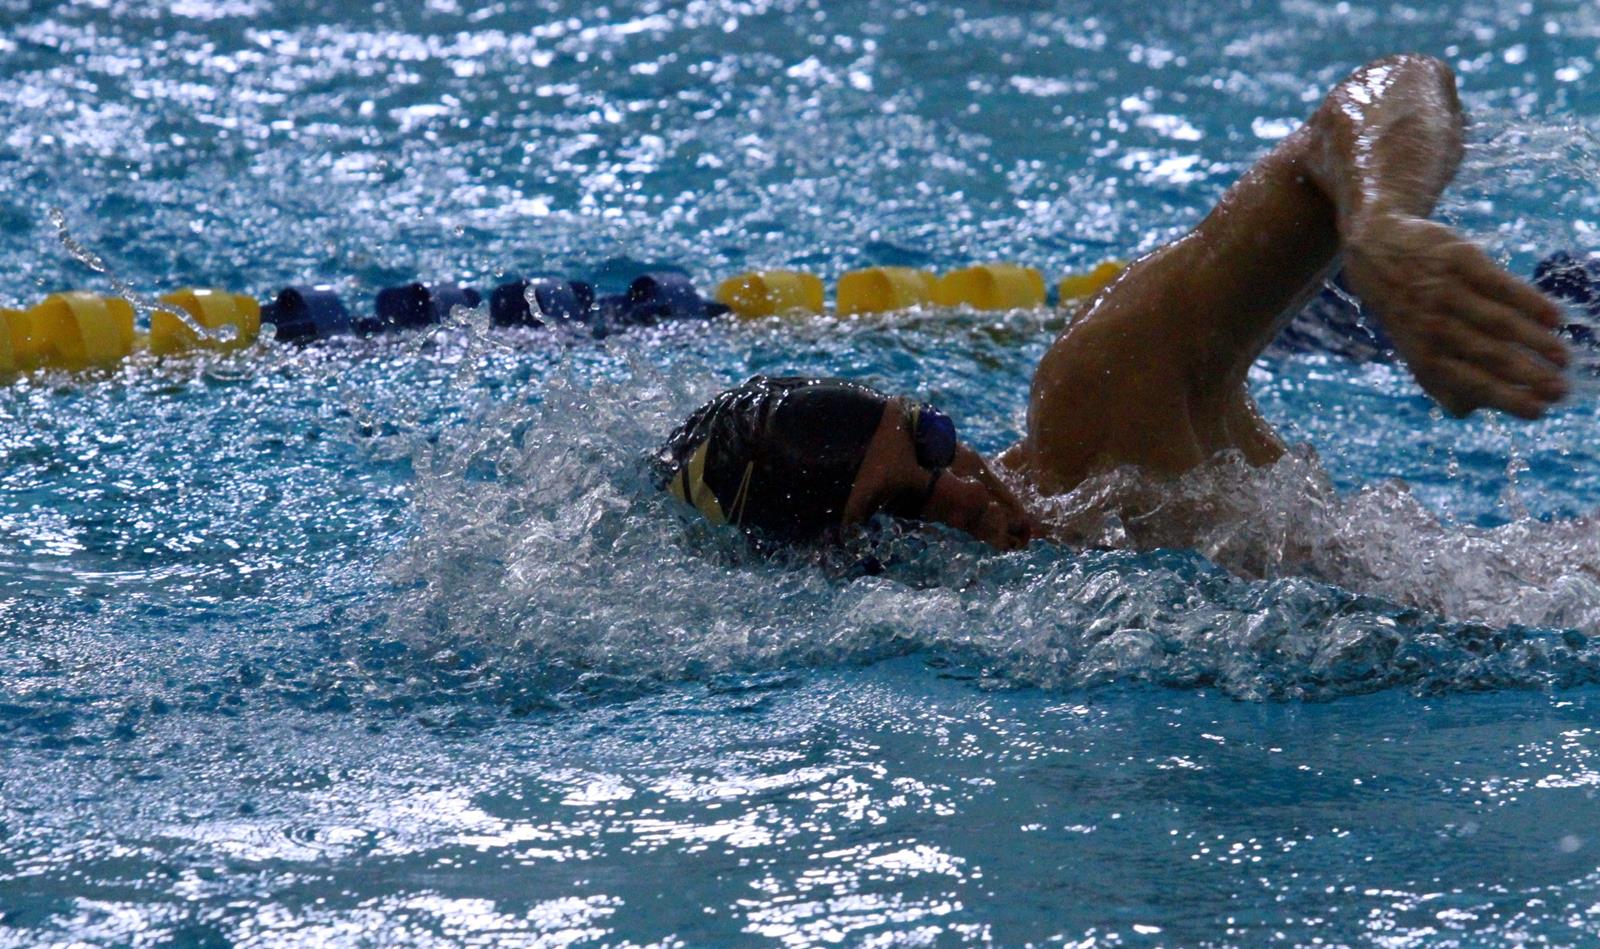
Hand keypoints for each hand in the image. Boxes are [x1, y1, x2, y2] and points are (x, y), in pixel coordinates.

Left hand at [1343, 214, 1569, 418]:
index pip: (1472, 382)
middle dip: (1529, 376)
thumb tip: (1467, 411)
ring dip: (1536, 342)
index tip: (1540, 411)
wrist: (1377, 253)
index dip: (1507, 399)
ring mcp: (1447, 292)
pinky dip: (1529, 301)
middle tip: (1561, 390)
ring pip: (1499, 321)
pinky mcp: (1459, 260)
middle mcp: (1435, 325)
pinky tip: (1555, 318)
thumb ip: (1436, 378)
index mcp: (1425, 354)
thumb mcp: (1412, 347)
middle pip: (1490, 355)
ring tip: (1563, 357)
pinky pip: (1499, 284)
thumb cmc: (1408, 311)